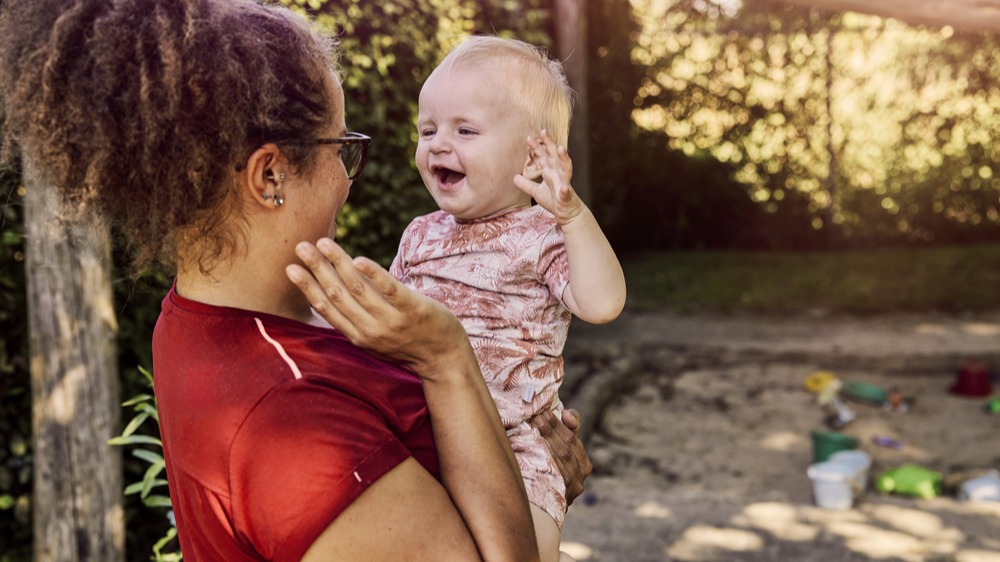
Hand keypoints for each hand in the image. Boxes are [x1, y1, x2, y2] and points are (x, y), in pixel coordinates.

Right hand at [286, 238, 471, 377]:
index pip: (327, 308)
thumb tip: (329, 300)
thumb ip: (354, 321)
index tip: (290, 268)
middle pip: (337, 295)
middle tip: (301, 247)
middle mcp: (370, 330)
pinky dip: (373, 274)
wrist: (445, 360)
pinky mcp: (414, 310)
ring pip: (358, 289)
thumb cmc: (408, 345)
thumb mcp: (374, 340)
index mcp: (358, 336)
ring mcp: (392, 320)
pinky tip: (358, 259)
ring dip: (338, 264)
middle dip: (317, 269)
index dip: (307, 288)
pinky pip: (390, 290)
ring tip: (324, 243)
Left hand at [513, 129, 583, 225]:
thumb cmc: (553, 200)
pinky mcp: (567, 196)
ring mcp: (564, 183)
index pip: (543, 156)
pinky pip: (566, 192)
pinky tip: (564, 188)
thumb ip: (526, 184)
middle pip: (554, 155)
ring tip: (561, 148)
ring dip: (564, 158)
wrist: (566, 213)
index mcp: (550, 171)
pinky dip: (565, 190)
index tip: (528, 138)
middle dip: (549, 144)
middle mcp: (558, 173)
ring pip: (565, 168)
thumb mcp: (536, 191)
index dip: (537, 147)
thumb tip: (514, 177)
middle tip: (543, 131)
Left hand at [532, 409, 591, 504]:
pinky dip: (542, 460)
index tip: (543, 412)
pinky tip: (530, 449)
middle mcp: (580, 481)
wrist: (538, 505)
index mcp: (584, 465)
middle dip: (549, 432)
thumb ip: (570, 428)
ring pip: (559, 462)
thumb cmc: (550, 466)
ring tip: (531, 427)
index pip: (573, 440)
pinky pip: (551, 476)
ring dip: (545, 442)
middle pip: (565, 451)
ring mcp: (569, 492)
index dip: (558, 425)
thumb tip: (568, 415)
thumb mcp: (562, 446)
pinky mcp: (558, 501)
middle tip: (535, 417)